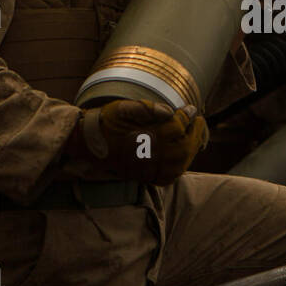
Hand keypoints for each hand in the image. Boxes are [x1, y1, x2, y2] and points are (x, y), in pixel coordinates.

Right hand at [66, 99, 207, 184]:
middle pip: (182, 147)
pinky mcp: (145, 177)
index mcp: (143, 136)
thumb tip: (169, 111)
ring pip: (179, 163)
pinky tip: (184, 154)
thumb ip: (145, 108)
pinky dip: (181, 166)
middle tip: (198, 121)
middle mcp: (147, 156)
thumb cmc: (105, 123)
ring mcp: (147, 169)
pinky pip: (169, 176)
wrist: (87, 145)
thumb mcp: (122, 108)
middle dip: (194, 133)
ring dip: (191, 149)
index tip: (191, 109)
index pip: (175, 127)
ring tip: (195, 134)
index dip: (186, 117)